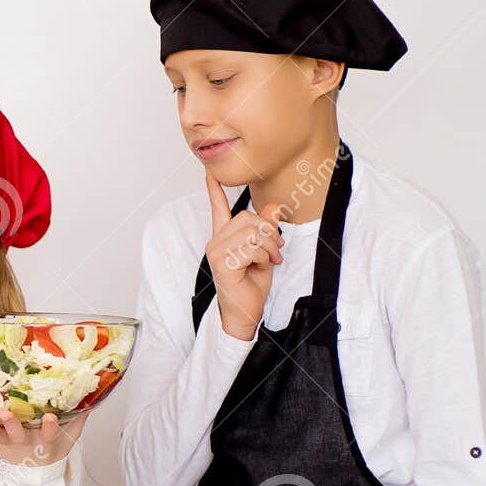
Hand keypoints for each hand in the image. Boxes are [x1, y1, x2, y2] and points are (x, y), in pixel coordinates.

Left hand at [0, 403, 89, 467]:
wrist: (34, 470)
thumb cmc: (53, 447)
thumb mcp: (70, 438)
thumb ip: (80, 417)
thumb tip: (93, 393)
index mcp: (43, 443)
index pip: (49, 436)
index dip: (51, 428)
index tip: (53, 418)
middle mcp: (21, 442)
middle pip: (14, 434)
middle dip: (10, 423)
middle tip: (5, 412)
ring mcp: (3, 441)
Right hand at [204, 171, 284, 340]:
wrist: (245, 312)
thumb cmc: (251, 284)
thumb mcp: (264, 252)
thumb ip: (266, 230)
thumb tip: (272, 208)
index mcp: (224, 238)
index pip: (218, 209)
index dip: (214, 190)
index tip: (210, 173)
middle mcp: (216, 242)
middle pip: (248, 218)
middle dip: (269, 233)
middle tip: (276, 250)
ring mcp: (217, 252)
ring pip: (253, 233)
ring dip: (269, 247)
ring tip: (269, 260)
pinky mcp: (222, 263)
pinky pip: (252, 248)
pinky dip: (263, 257)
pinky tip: (260, 267)